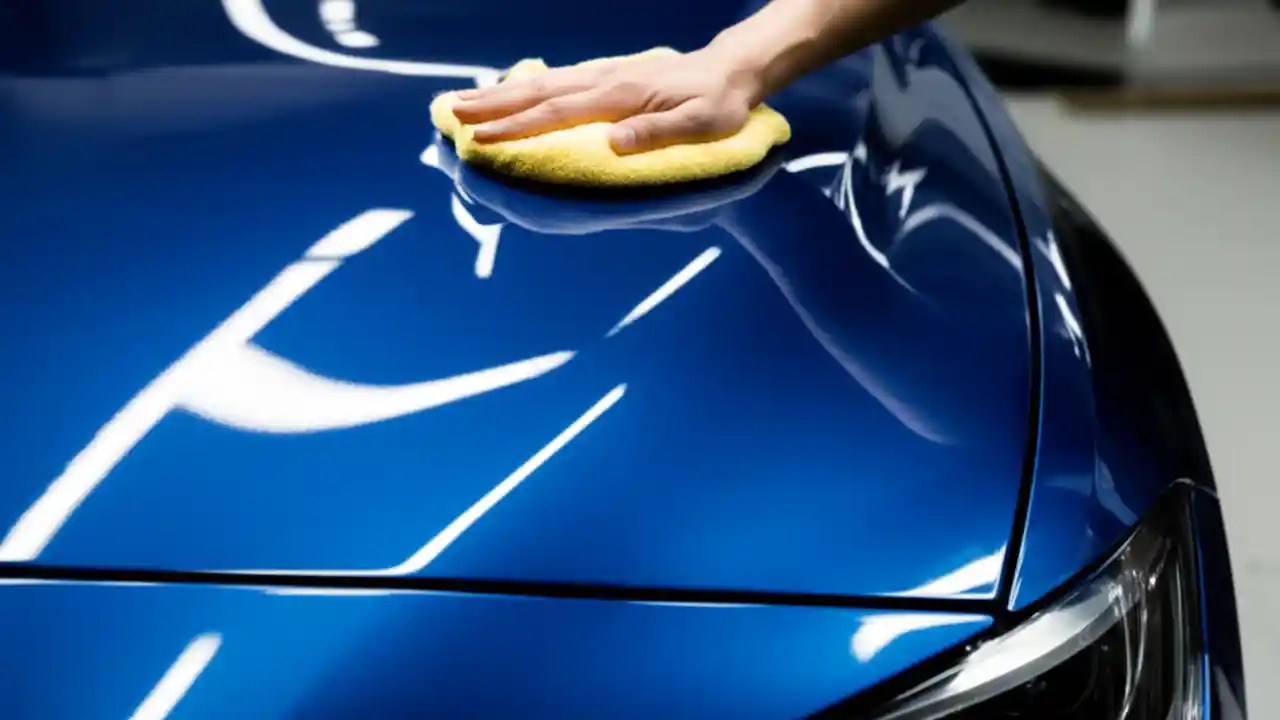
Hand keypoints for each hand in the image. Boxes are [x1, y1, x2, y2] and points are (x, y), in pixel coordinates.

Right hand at [450, 49, 761, 154]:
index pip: (559, 112)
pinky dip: (525, 87)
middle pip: (538, 93)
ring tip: (461, 102)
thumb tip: (613, 143)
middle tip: (450, 115)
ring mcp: (602, 75)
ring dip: (500, 94)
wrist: (732, 69)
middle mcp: (604, 81)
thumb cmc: (720, 104)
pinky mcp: (605, 77)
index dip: (519, 127)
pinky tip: (505, 93)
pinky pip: (556, 82)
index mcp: (621, 96)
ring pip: (542, 84)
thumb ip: (659, 132)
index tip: (482, 138)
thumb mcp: (702, 124)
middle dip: (493, 106)